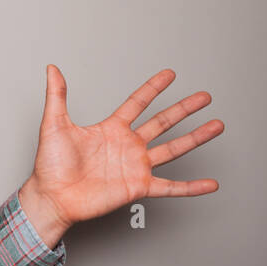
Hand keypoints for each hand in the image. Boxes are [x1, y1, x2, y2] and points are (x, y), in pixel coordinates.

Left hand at [22, 65, 223, 235]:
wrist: (52, 197)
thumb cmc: (50, 165)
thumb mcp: (54, 125)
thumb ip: (57, 95)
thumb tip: (52, 69)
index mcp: (111, 129)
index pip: (137, 103)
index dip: (153, 88)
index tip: (170, 75)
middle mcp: (127, 146)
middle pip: (162, 122)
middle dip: (184, 109)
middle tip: (204, 97)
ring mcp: (135, 166)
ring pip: (173, 149)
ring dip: (196, 138)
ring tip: (216, 126)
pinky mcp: (138, 187)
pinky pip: (171, 187)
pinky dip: (191, 188)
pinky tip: (210, 184)